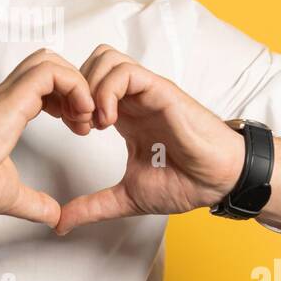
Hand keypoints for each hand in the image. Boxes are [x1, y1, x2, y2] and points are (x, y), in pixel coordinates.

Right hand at [0, 48, 95, 227]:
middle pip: (50, 64)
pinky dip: (73, 86)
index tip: (78, 126)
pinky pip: (50, 72)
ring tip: (83, 114)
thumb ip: (33, 203)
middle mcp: (9, 98)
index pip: (46, 85)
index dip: (70, 100)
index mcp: (8, 113)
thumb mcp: (9, 194)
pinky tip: (78, 113)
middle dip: (76, 85)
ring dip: (76, 83)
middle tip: (84, 117)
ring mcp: (10, 94)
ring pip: (51, 61)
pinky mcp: (12, 97)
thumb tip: (51, 215)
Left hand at [55, 45, 247, 234]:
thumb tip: (61, 223)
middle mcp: (133, 98)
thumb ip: (93, 206)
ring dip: (90, 87)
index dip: (68, 103)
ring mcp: (147, 92)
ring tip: (93, 123)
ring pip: (105, 58)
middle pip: (90, 62)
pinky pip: (126, 72)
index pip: (85, 85)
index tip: (71, 132)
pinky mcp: (161, 91)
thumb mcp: (126, 197)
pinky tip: (109, 122)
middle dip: (74, 90)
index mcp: (123, 115)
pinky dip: (107, 92)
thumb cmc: (184, 181)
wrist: (219, 181)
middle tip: (78, 124)